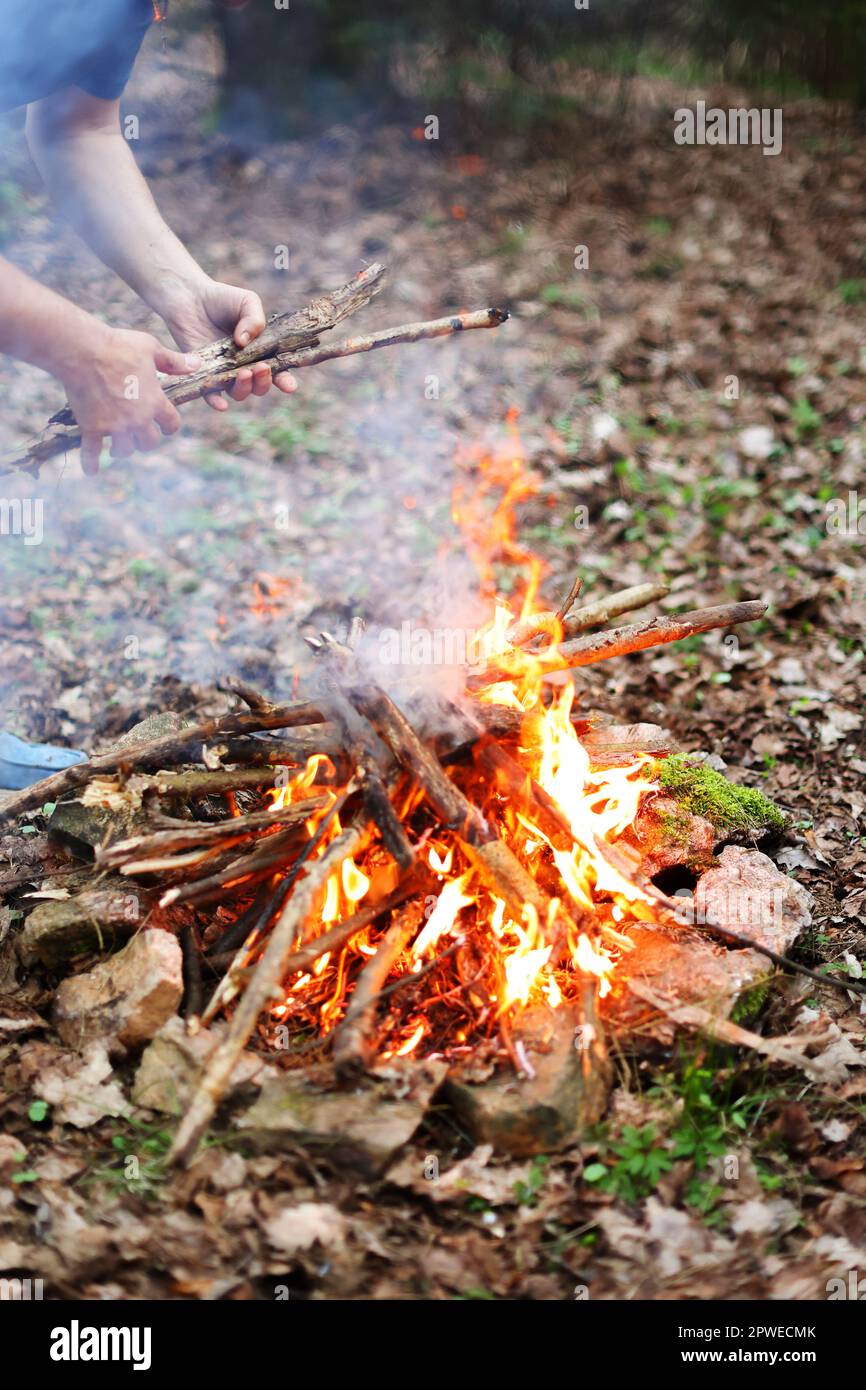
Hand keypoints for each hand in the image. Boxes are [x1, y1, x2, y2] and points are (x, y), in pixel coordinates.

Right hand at [61, 324, 201, 473]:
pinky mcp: (92, 428)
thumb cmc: (119, 346)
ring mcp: (115, 426)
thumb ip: (175, 361)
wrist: (84, 350)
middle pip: (149, 442)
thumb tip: (198, 363)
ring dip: (123, 449)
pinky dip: (91, 463)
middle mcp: (138, 419)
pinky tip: (92, 471)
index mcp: (155, 402)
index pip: (172, 424)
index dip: (169, 425)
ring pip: (125, 450)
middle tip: (139, 435)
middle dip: (146, 440)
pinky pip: (92, 453)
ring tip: (118, 447)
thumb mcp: (152, 348)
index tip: (165, 426)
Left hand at [163, 278, 297, 411]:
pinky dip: (216, 401)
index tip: (290, 385)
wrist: (190, 296)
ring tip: (243, 373)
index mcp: (262, 352)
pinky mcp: (204, 373)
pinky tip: (221, 404)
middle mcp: (246, 366)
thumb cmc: (222, 299)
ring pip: (239, 393)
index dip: (286, 381)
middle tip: (261, 368)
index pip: (278, 371)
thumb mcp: (246, 302)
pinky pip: (211, 394)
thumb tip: (245, 341)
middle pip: (260, 386)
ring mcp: (225, 372)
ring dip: (245, 388)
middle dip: (264, 382)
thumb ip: (254, 319)